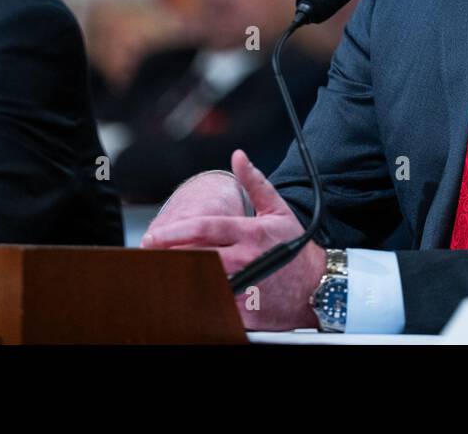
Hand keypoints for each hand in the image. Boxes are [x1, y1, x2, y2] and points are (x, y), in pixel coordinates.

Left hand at [141, 149, 324, 330]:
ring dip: (180, 274)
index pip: (205, 229)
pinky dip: (198, 295)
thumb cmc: (295, 246)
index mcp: (250, 233)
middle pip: (196, 255)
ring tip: (162, 269)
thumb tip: (238, 157)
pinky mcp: (244, 310)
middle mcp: (245, 259)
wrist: (317, 285)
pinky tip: (185, 291)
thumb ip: (255, 182)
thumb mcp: (278, 209)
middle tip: (151, 252)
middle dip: (168, 253)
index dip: (174, 232)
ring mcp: (244, 286)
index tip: (153, 236)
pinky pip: (213, 302)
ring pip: (201, 280)